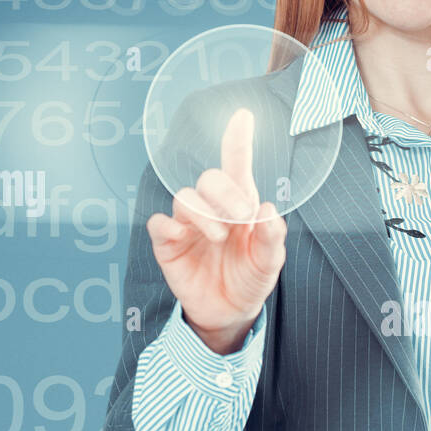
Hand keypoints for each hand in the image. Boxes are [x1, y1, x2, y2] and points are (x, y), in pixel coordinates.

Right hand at [145, 107, 286, 354]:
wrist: (229, 313)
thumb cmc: (250, 279)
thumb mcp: (269, 263)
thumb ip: (271, 238)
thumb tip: (268, 209)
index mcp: (240, 206)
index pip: (237, 167)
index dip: (238, 141)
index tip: (244, 116)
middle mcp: (212, 209)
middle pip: (209, 178)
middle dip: (226, 193)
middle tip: (241, 217)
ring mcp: (188, 225)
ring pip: (184, 197)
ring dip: (204, 213)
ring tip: (220, 236)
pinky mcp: (168, 244)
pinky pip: (159, 223)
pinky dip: (169, 226)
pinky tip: (182, 237)